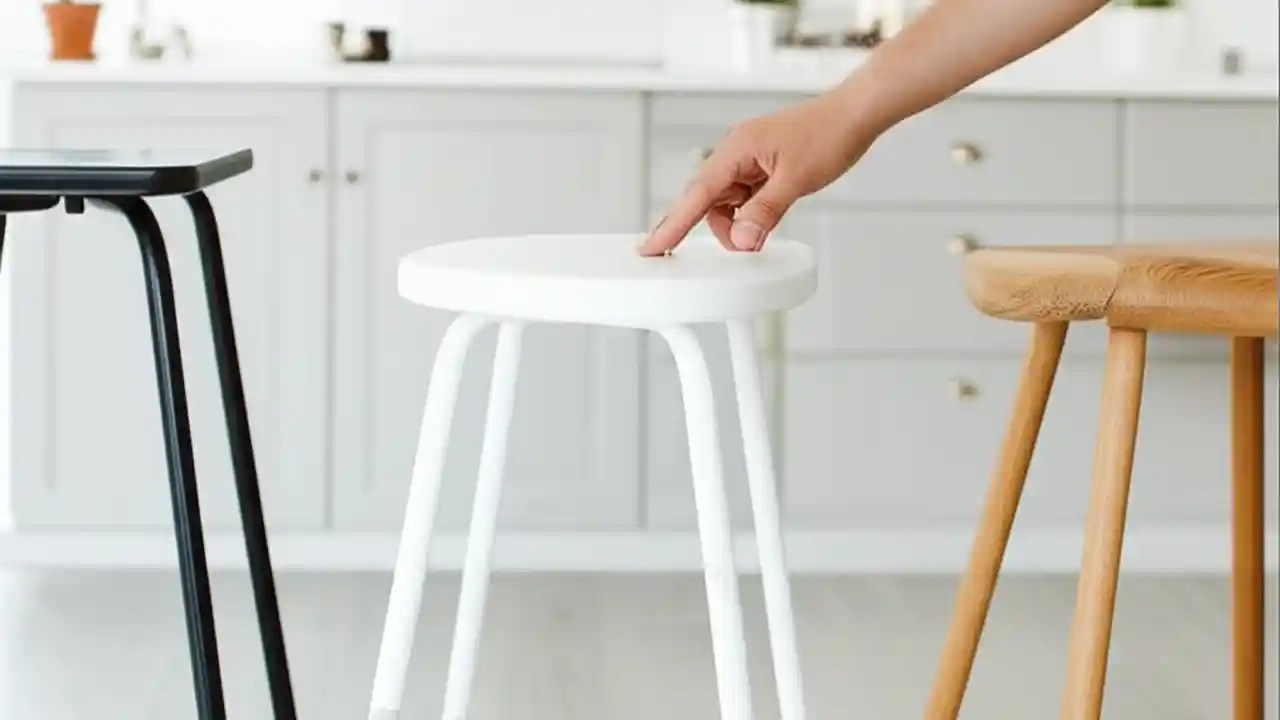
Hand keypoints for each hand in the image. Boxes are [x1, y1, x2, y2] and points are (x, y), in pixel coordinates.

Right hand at [639, 92, 877, 255]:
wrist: (854, 115)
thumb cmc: (828, 134)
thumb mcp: (795, 180)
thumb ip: (764, 212)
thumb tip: (741, 239)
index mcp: (736, 150)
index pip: (697, 195)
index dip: (673, 224)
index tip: (652, 246)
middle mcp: (735, 154)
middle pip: (709, 203)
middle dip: (724, 228)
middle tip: (746, 246)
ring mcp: (748, 161)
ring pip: (727, 204)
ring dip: (742, 222)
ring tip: (767, 225)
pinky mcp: (760, 168)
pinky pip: (744, 198)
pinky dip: (752, 213)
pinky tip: (770, 214)